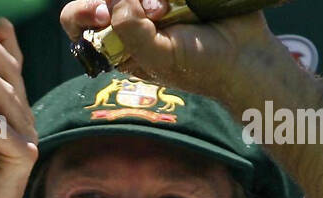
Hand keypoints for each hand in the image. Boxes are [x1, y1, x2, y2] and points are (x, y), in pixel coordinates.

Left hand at [59, 0, 273, 96]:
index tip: (104, 13)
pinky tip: (181, 2)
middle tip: (153, 12)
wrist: (244, 54)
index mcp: (116, 42)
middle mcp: (130, 15)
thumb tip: (114, 1)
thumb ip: (130, 32)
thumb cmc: (199, 65)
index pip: (78, 20)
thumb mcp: (157, 59)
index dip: (83, 11)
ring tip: (169, 10)